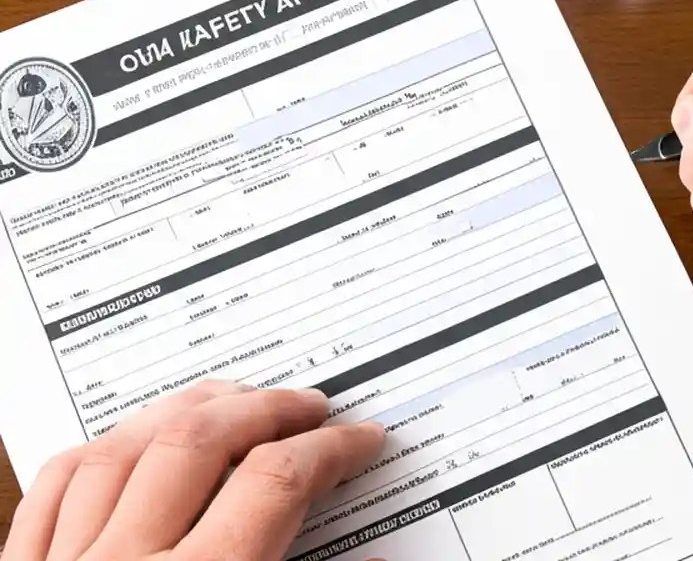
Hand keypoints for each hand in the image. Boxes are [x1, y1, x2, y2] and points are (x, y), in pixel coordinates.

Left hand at [1, 381, 384, 560]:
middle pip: (200, 444)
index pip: (275, 484)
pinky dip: (99, 450)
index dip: (330, 450)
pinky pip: (54, 488)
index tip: (357, 440)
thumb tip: (389, 558)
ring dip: (186, 410)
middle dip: (266, 409)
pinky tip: (128, 438)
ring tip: (230, 398)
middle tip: (307, 405)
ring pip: (123, 449)